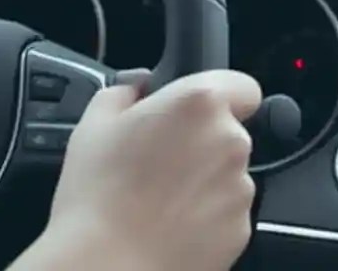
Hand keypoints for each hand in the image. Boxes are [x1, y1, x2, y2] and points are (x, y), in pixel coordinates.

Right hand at [30, 70, 262, 270]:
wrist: (108, 266)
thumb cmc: (98, 197)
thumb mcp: (94, 124)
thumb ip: (126, 91)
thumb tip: (138, 87)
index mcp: (199, 104)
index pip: (242, 85)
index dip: (223, 95)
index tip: (197, 111)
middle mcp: (230, 141)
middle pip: (229, 131)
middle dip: (200, 141)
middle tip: (158, 160)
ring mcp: (240, 188)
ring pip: (226, 173)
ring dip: (202, 179)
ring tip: (157, 197)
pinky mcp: (241, 228)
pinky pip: (226, 210)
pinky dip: (205, 214)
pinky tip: (169, 222)